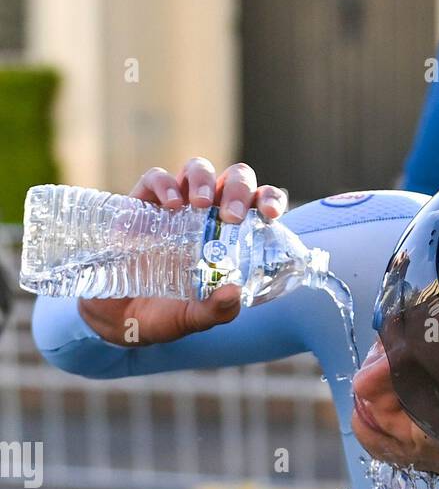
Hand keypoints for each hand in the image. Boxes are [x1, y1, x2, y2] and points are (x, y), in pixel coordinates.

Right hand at [78, 157, 287, 345]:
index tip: (270, 215)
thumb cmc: (164, 315)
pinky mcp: (141, 204)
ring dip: (204, 180)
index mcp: (230, 238)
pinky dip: (165, 184)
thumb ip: (216, 310)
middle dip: (239, 189)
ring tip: (201, 204)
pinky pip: (155, 178)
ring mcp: (174, 207)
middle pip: (233, 180)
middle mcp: (206, 216)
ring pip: (197, 169)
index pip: (259, 206)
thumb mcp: (194, 318)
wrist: (117, 319)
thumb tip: (234, 291)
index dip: (270, 200)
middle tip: (232, 216)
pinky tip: (171, 205)